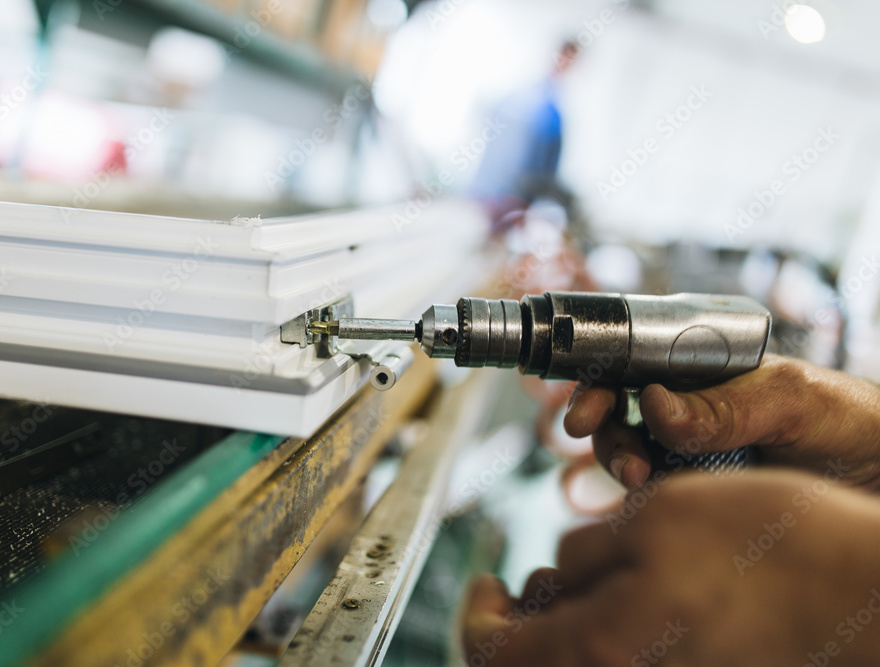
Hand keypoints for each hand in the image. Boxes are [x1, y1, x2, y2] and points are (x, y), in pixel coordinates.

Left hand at [462, 471, 879, 665]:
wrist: (863, 591)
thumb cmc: (770, 546)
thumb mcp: (655, 516)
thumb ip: (584, 551)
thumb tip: (555, 572)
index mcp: (601, 645)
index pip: (492, 653)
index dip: (475, 615)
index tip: (483, 580)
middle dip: (515, 625)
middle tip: (526, 581)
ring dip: (558, 632)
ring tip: (576, 582)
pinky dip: (600, 641)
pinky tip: (621, 600)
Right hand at [563, 354, 879, 488]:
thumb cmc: (855, 423)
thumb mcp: (794, 402)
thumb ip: (726, 406)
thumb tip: (654, 405)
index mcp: (708, 370)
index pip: (636, 365)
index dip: (601, 385)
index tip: (584, 416)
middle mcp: (692, 409)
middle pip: (620, 412)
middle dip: (606, 433)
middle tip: (614, 456)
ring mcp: (693, 453)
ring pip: (630, 455)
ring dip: (621, 466)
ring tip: (641, 481)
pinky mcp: (701, 493)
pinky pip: (657, 495)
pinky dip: (644, 501)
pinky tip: (656, 503)